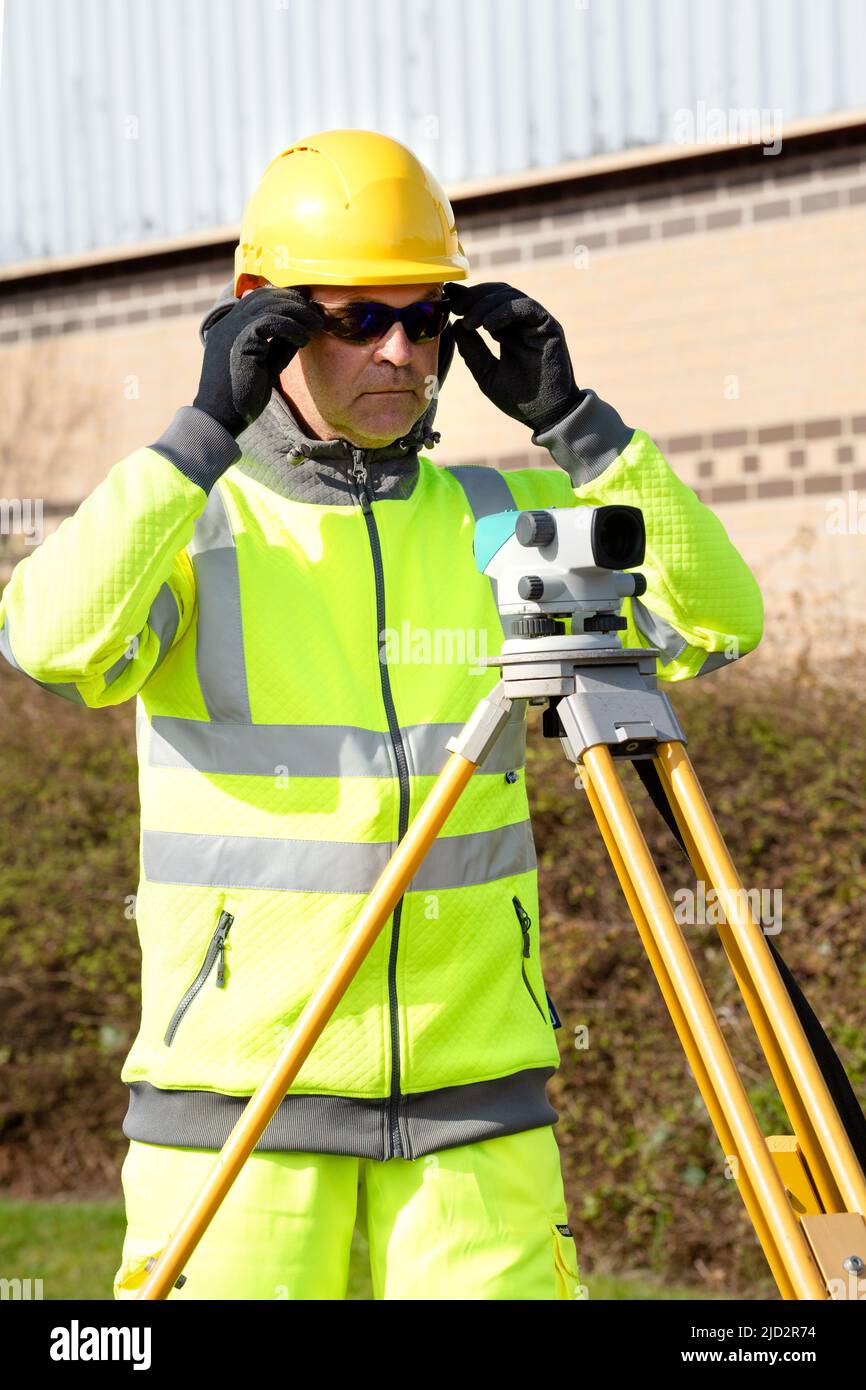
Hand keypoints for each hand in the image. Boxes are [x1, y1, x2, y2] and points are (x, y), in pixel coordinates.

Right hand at [193, 287, 326, 436]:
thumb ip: (277, 346)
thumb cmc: (242, 398)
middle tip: (315, 314)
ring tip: (316, 324)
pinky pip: (271, 321)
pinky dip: (292, 327)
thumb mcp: (265, 366)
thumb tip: (300, 330)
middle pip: (263, 295)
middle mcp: (228, 323)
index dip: (283, 299)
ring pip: (269, 304)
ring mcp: (231, 329)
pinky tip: (303, 339)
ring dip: (298, 312)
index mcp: (229, 328)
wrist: (221, 418)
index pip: (256, 298)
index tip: (306, 309)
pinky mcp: (240, 339)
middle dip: (293, 301)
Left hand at [445, 281, 579, 432]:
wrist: (546, 416)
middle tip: (455, 306)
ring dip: (485, 304)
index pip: (487, 305)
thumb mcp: (487, 373)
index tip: (447, 296)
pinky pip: (526, 307)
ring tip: (470, 321)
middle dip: (474, 297)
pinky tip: (488, 325)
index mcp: (508, 332)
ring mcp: (536, 323)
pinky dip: (504, 311)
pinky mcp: (549, 326)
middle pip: (497, 293)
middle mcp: (523, 323)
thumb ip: (473, 350)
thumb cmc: (520, 399)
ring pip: (510, 295)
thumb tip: (456, 325)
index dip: (467, 297)